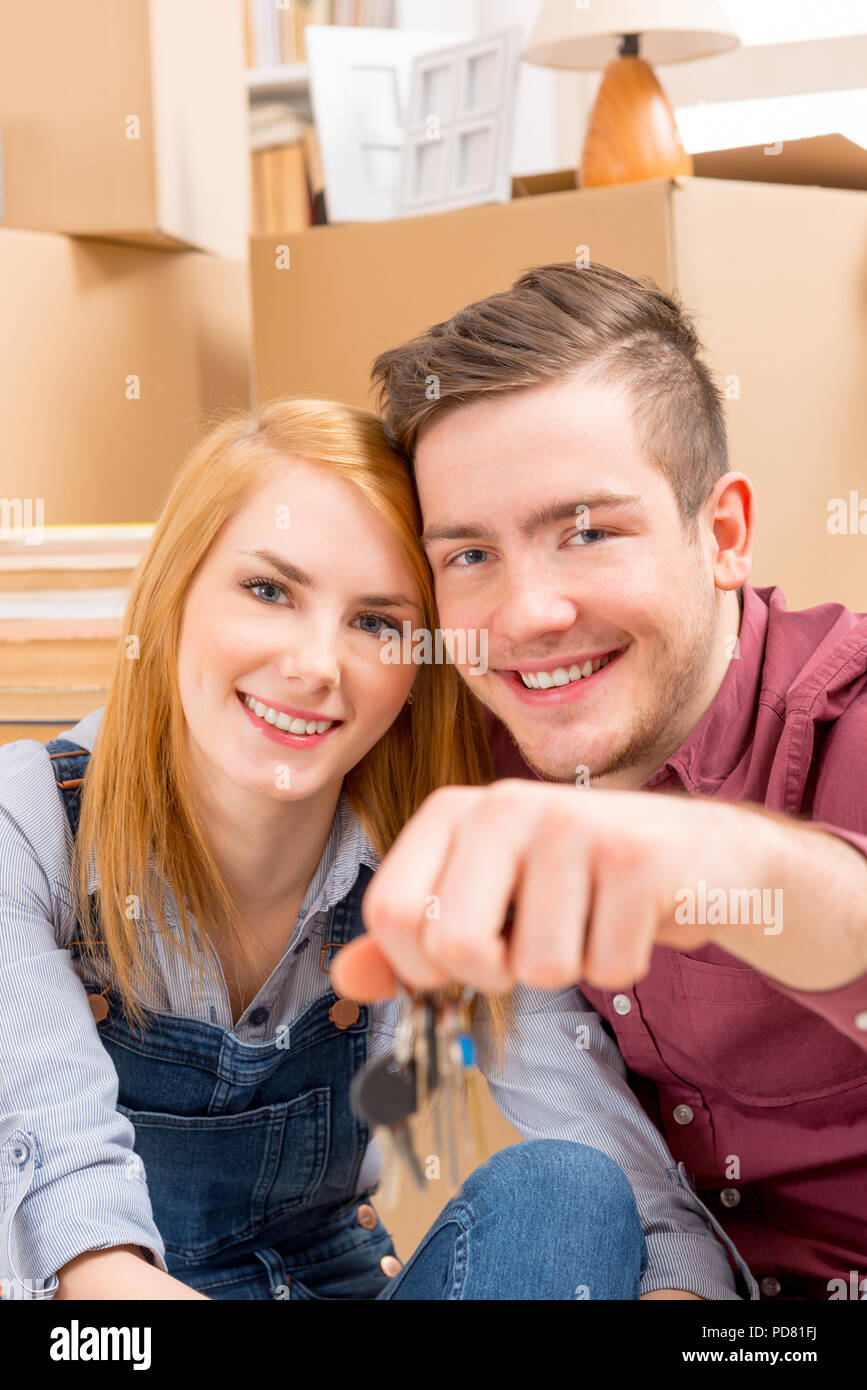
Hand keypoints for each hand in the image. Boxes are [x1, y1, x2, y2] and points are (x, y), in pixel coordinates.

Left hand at [333, 780, 779, 999]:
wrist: (702, 855)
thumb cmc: (580, 883)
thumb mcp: (487, 901)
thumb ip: (412, 940)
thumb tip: (346, 978)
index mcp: (454, 810)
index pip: (391, 912)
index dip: (422, 966)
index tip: (468, 956)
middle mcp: (505, 803)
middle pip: (457, 948)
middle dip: (499, 976)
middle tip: (534, 942)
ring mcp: (572, 825)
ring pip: (539, 968)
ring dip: (572, 968)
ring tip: (592, 919)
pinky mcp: (637, 857)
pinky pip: (607, 968)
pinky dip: (622, 964)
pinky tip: (632, 917)